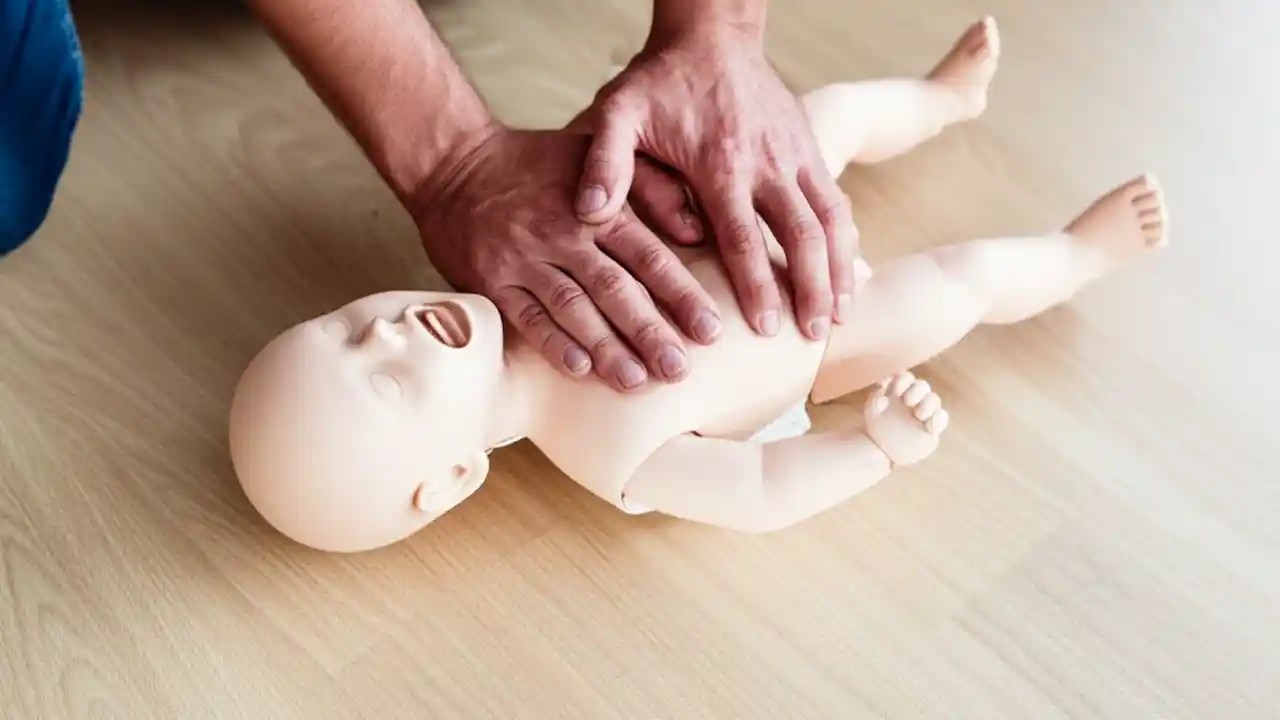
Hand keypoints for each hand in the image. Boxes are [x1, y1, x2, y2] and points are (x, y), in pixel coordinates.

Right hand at [408, 126, 721, 392]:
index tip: (710, 329)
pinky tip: (578, 369)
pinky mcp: (491, 280)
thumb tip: (696, 229)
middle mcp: (563, 234)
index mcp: (597, 207)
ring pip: (572, 309)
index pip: (648, 256)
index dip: (681, 294)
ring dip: (606, 348)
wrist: (455, 163)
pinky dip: (552, 343)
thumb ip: (650, 185)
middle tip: (680, 369)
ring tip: (636, 381)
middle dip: (650, 332)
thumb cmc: (539, 164)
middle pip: (615, 289)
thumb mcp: (598, 154)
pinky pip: (524, 316)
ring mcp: (525, 259)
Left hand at [573, 26, 860, 340]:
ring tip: (839, 316)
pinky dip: (846, 240)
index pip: (744, 237)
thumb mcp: (619, 112)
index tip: (764, 328)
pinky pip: (836, 199)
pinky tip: (847, 272)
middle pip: (800, 235)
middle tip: (813, 336)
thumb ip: (604, 163)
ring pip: (830, 220)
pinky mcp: (809, 146)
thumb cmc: (660, 80)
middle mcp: (767, 162)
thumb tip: (588, 215)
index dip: (757, 285)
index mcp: (721, 163)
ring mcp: (794, 154)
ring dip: (838, 270)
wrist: (710, 35)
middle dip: (810, 289)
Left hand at [863, 371, 948, 466]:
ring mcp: (925, 412)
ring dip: (929, 404)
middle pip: (923, 386)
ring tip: (919, 415)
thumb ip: (874, 404)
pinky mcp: (932, 427)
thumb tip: (882, 399)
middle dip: (917, 390)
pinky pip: (942, 419)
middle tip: (908, 401)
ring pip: (934, 400)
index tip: (896, 391)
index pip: (906, 377)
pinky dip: (939, 421)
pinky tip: (930, 428)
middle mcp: (915, 398)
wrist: (883, 447)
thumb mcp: (872, 413)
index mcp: (900, 389)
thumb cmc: (878, 424)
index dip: (903, 380)